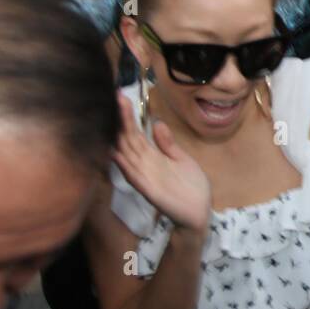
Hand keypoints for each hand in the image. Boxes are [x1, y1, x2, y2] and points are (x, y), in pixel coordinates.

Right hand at [111, 94, 211, 233]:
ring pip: (127, 155)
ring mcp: (145, 177)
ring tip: (109, 119)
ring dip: (117, 139)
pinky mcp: (149, 191)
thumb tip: (156, 123)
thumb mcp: (181, 159)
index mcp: (152, 157)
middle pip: (128, 140)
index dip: (128, 117)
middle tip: (114, 98)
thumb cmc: (191, 187)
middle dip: (121, 120)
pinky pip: (134, 177)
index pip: (136, 133)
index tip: (121, 97)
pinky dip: (124, 165)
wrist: (200, 212)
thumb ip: (167, 144)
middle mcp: (144, 165)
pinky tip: (116, 154)